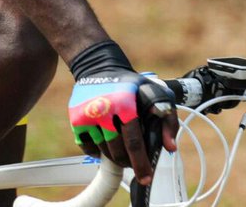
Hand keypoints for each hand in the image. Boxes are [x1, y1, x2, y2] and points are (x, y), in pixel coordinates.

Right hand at [67, 40, 177, 185]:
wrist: (98, 67)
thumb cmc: (131, 85)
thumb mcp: (156, 93)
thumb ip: (168, 119)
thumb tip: (169, 147)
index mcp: (126, 103)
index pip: (134, 141)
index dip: (141, 163)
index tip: (145, 178)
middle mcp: (104, 109)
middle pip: (117, 151)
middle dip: (128, 162)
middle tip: (134, 163)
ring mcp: (88, 114)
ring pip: (103, 151)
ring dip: (114, 155)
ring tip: (121, 147)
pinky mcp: (76, 118)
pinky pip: (88, 147)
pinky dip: (98, 150)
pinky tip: (106, 140)